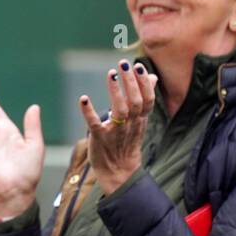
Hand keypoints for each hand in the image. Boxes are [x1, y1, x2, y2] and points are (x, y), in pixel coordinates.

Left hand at [79, 59, 155, 195]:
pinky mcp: (99, 138)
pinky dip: (89, 111)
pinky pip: (94, 124)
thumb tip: (152, 77)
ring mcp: (115, 132)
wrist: (119, 173)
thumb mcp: (139, 121)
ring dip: (115, 91)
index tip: (139, 66)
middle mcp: (130, 125)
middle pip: (134, 101)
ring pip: (119, 110)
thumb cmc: (127, 142)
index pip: (147, 99)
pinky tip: (84, 99)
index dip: (144, 83)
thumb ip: (143, 99)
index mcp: (140, 120)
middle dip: (130, 81)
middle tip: (123, 63)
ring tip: (111, 74)